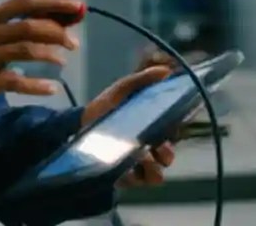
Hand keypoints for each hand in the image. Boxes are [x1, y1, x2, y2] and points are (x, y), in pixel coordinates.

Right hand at [0, 0, 82, 117]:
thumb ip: (5, 30)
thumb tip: (46, 23)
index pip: (23, 2)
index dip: (52, 2)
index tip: (75, 6)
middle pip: (28, 25)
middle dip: (57, 30)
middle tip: (74, 42)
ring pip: (25, 50)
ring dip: (50, 55)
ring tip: (63, 62)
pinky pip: (17, 81)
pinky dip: (37, 85)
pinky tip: (52, 89)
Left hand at [81, 65, 177, 187]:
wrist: (79, 124)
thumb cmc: (106, 107)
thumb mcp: (123, 89)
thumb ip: (142, 79)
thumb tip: (166, 71)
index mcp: (154, 129)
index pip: (174, 134)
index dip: (175, 131)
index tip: (170, 125)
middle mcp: (150, 150)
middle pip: (169, 157)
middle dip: (165, 152)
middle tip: (156, 144)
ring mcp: (138, 167)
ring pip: (158, 174)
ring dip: (151, 166)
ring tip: (139, 156)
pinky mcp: (126, 179)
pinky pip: (138, 183)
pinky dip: (136, 175)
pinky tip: (127, 166)